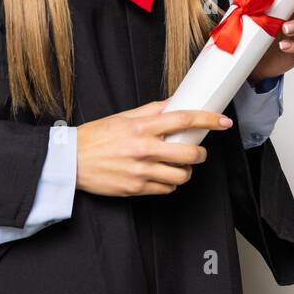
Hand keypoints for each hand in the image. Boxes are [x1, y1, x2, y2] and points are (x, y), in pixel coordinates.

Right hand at [75, 100, 233, 197]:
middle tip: (197, 151)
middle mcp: (143, 149)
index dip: (208, 120)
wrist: (70, 162)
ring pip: (181, 175)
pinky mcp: (136, 188)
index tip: (222, 122)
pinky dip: (170, 183)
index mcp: (141, 127)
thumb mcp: (122, 117)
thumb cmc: (94, 137)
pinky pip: (166, 189)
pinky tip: (163, 175)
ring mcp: (141, 171)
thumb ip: (150, 112)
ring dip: (186, 170)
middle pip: (189, 153)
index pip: (183, 120)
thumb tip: (173, 104)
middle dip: (200, 153)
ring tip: (178, 165)